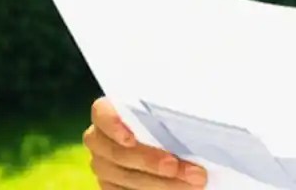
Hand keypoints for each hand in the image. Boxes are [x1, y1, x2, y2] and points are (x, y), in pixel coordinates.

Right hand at [84, 97, 208, 188]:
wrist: (174, 145)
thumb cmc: (173, 119)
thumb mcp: (172, 111)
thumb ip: (173, 114)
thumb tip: (195, 118)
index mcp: (109, 112)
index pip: (102, 113)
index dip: (113, 124)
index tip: (131, 139)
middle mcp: (100, 141)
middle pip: (118, 153)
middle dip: (151, 161)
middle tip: (176, 166)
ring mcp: (103, 166)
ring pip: (127, 178)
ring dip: (162, 182)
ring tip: (193, 182)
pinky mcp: (112, 186)